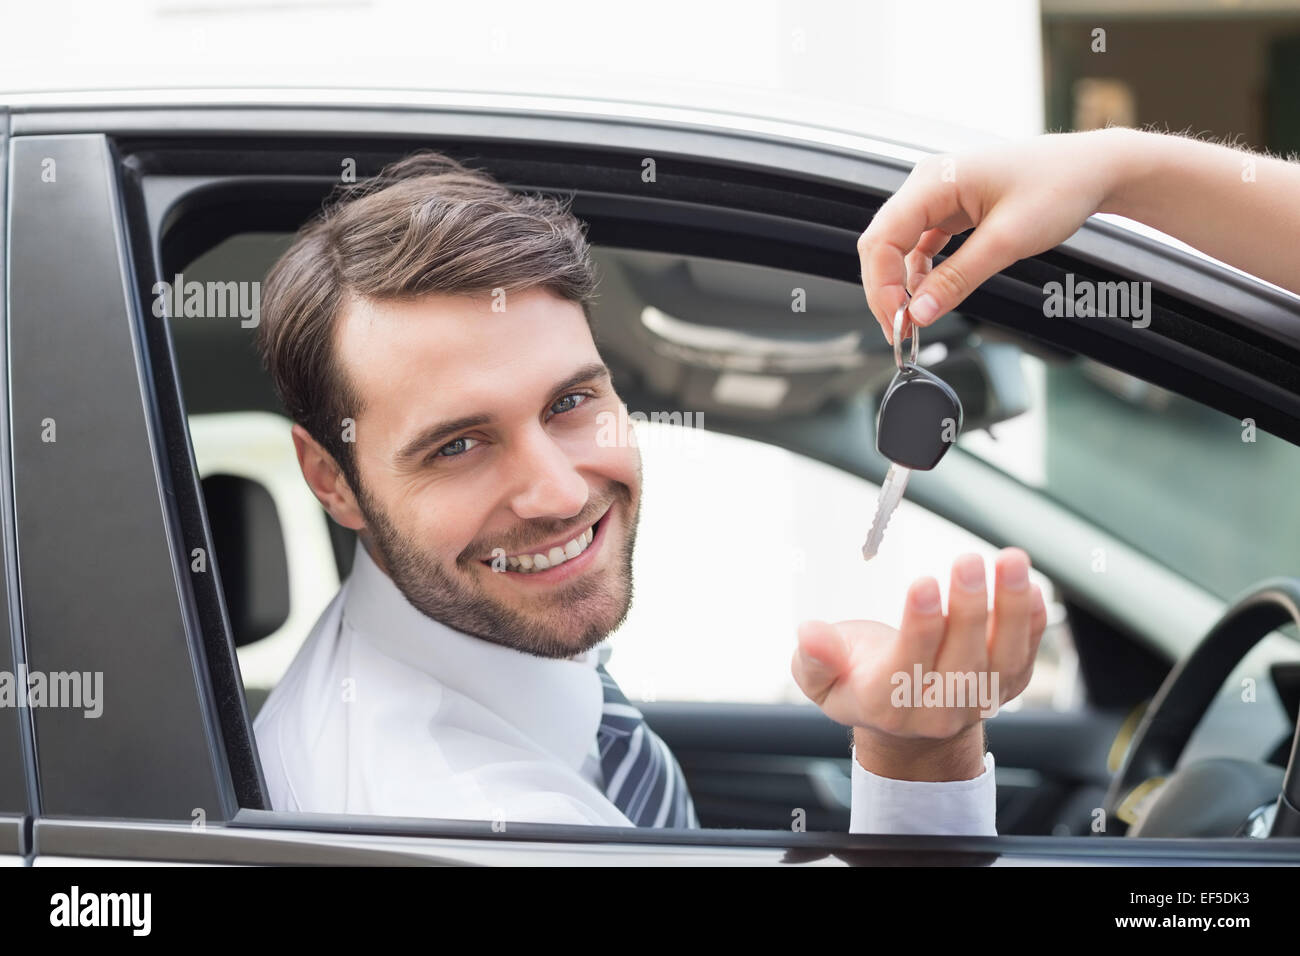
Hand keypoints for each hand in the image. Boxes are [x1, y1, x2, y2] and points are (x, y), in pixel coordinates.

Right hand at [791, 549, 1047, 780]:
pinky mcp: (1004, 686)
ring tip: (1010, 561)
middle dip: (969, 608)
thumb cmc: (859, 683)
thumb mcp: (820, 681)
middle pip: (962, 660)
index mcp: (888, 705)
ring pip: (1003, 657)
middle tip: (967, 561)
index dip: (920, 624)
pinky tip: (1031, 586)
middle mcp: (938, 709)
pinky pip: (1025, 655)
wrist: (905, 722)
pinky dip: (1032, 622)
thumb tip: (809, 633)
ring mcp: (976, 700)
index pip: (909, 663)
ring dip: (1010, 607)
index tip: (925, 583)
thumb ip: (813, 660)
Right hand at [856, 128, 1128, 343]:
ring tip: (913, 319)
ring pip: (897, 246)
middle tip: (901, 330)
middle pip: (882, 243)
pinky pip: (919, 245)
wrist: (1093, 169)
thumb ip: (957, 280)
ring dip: (899, 285)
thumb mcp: (1007, 242)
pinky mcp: (950, 208)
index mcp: (934, 181)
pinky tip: (928, 295)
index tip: (898, 322)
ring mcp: (937, 195)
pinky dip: (919, 274)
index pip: (882, 239)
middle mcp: (928, 184)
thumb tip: (919, 314)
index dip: (882, 286)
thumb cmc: (1058, 187)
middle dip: (885, 290)